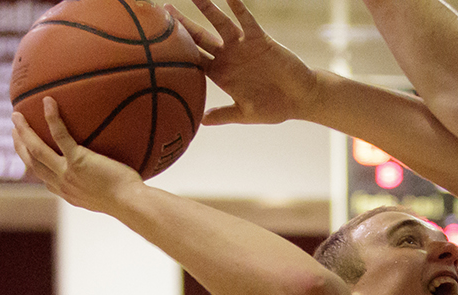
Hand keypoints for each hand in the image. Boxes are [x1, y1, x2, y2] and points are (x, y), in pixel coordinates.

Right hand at [11, 100, 141, 214]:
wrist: (131, 204)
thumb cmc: (129, 200)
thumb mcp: (110, 195)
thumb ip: (102, 182)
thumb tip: (113, 170)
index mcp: (67, 192)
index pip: (43, 177)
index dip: (30, 163)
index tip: (26, 151)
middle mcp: (62, 184)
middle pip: (32, 163)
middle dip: (19, 145)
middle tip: (13, 129)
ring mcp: (67, 173)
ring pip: (37, 150)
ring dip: (24, 132)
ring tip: (16, 114)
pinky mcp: (78, 161)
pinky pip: (60, 136)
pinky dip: (51, 118)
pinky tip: (48, 101)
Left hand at [175, 0, 320, 125]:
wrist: (299, 98)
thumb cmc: (274, 108)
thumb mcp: (245, 113)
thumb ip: (223, 115)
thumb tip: (200, 121)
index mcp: (220, 74)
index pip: (193, 58)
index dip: (177, 50)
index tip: (158, 42)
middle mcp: (228, 56)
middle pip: (200, 37)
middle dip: (182, 24)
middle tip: (163, 10)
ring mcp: (242, 46)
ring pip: (220, 23)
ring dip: (207, 8)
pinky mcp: (259, 39)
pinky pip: (246, 19)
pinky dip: (238, 7)